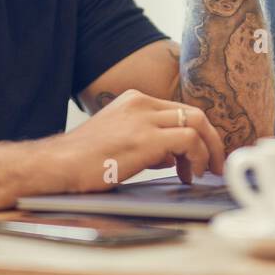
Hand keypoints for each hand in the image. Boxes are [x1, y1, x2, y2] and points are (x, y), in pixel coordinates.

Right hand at [50, 89, 225, 192]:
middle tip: (216, 165)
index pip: (179, 110)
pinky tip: (190, 174)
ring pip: (197, 122)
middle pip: (194, 113)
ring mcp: (144, 119)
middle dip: (212, 140)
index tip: (202, 156)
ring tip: (203, 173)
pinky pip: (190, 139)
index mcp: (133, 100)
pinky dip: (198, 157)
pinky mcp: (147, 139)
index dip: (197, 134)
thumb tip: (173, 157)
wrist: (58, 166)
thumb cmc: (84, 160)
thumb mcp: (120, 140)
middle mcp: (141, 103)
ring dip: (209, 151)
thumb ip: (148, 142)